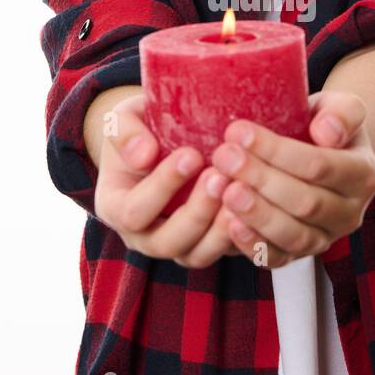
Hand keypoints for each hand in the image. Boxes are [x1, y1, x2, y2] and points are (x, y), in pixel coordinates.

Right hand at [95, 91, 242, 268]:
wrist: (163, 140)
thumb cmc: (141, 128)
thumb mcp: (123, 119)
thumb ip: (124, 132)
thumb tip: (143, 155)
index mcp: (116, 207)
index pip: (134, 212)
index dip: (162, 187)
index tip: (191, 155)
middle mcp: (143, 236)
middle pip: (167, 243)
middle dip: (196, 212)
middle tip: (221, 176)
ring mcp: (177, 246)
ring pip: (198, 255)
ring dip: (221, 230)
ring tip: (242, 193)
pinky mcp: (208, 246)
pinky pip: (225, 253)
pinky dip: (243, 236)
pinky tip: (259, 207)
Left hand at [209, 91, 374, 268]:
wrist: (321, 153)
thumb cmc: (323, 126)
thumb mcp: (340, 106)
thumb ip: (343, 112)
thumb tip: (327, 132)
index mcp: (363, 175)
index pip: (320, 166)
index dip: (278, 151)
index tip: (240, 131)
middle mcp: (351, 213)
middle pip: (306, 203)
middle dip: (261, 179)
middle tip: (224, 156)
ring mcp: (326, 238)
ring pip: (294, 236)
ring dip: (256, 214)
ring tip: (225, 190)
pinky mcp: (299, 255)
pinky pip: (278, 259)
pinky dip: (253, 245)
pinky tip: (230, 223)